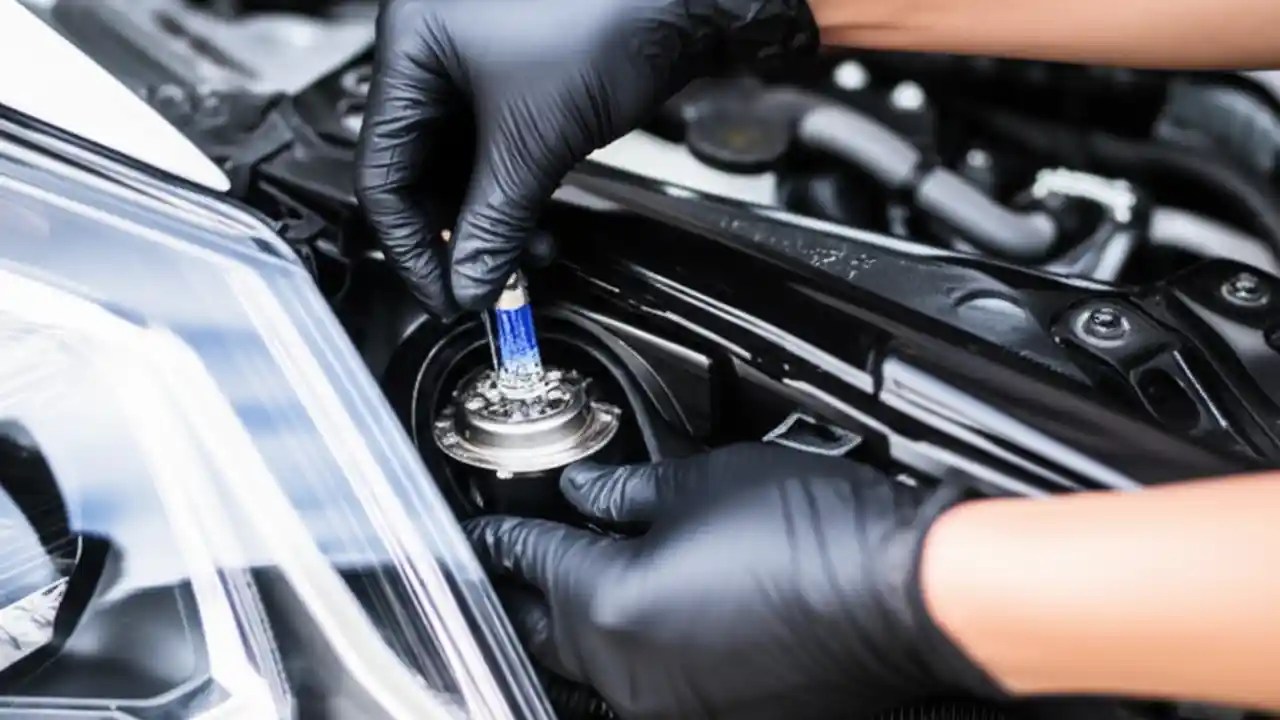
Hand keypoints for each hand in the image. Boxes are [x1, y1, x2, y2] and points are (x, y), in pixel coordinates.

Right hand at [356, 0, 818, 317]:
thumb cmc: (610, 15)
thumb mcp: (535, 138)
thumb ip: (495, 220)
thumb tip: (471, 281)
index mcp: (412, 45)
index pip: (382, 168)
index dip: (411, 245)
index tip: (440, 293)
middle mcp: (436, 49)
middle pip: (419, 169)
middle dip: (458, 234)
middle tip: (483, 283)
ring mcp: (480, 62)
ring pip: (463, 164)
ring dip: (491, 219)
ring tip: (522, 257)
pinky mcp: (523, 78)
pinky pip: (498, 147)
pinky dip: (514, 191)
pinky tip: (536, 223)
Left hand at [465, 444, 995, 718]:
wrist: (901, 592)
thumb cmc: (814, 531)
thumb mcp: (700, 484)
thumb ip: (625, 492)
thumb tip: (589, 492)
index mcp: (608, 607)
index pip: (534, 561)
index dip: (504, 536)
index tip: (487, 528)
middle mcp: (630, 674)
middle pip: (545, 629)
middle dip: (521, 592)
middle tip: (507, 564)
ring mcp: (673, 706)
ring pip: (592, 668)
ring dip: (572, 630)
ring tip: (566, 594)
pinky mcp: (715, 716)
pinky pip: (646, 687)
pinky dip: (630, 654)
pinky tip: (644, 622)